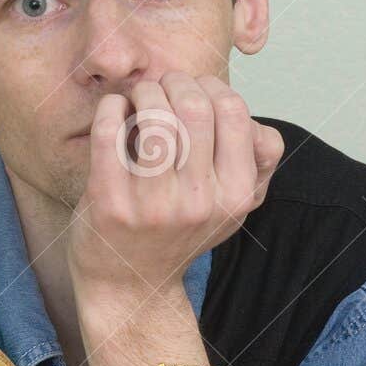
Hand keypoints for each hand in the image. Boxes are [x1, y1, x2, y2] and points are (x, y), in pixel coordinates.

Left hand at [68, 73, 282, 304]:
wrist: (130, 284)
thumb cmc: (178, 232)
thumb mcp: (231, 208)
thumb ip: (256, 164)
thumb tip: (257, 121)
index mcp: (235, 196)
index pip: (233, 112)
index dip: (212, 86)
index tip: (194, 89)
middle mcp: (198, 202)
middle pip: (194, 106)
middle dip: (175, 81)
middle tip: (161, 86)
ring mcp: (153, 205)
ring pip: (154, 115)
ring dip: (143, 92)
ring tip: (138, 98)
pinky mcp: (110, 203)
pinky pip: (109, 133)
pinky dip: (110, 108)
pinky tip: (114, 111)